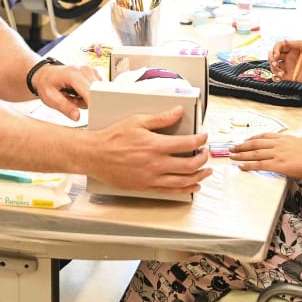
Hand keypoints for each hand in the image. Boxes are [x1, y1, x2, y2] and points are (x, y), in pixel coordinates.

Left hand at [33, 62, 99, 121]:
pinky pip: (97, 90)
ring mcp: (90, 70)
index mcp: (72, 74)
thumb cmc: (46, 84)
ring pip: (97, 93)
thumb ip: (64, 107)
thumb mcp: (49, 98)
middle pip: (95, 93)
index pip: (90, 92)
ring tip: (73, 95)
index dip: (91, 104)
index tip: (90, 114)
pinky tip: (78, 92)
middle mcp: (84, 70)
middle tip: (71, 100)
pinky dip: (88, 95)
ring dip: (86, 99)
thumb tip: (77, 116)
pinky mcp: (94, 74)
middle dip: (85, 102)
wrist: (45, 74)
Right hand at [87, 106, 210, 192]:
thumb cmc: (112, 138)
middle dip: (202, 159)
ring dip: (199, 176)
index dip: (200, 140)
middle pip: (190, 165)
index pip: (187, 144)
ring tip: (206, 171)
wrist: (95, 155)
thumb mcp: (137, 121)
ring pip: (183, 181)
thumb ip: (161, 118)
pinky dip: (185, 189)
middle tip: (205, 154)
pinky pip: (170, 191)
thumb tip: (178, 111)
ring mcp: (152, 178)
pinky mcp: (146, 187)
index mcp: (156, 145)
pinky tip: (192, 186)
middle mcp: (156, 164)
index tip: (204, 137)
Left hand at [229, 133, 301, 181]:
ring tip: (231, 156)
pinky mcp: (276, 165)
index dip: (253, 138)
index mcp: (284, 138)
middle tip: (232, 147)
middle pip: (256, 143)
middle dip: (242, 145)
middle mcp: (278, 144)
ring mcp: (276, 154)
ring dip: (241, 154)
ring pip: (254, 153)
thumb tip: (289, 150)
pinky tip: (241, 166)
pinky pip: (259, 165)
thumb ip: (292, 146)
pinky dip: (248, 165)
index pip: (265, 135)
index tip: (246, 139)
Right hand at [268, 39, 301, 86]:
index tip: (276, 55)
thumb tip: (285, 41)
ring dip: (273, 69)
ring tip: (280, 73)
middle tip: (276, 63)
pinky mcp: (291, 76)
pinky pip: (279, 76)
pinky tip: (278, 78)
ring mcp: (290, 67)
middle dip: (271, 58)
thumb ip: (297, 44)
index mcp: (294, 48)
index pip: (279, 46)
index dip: (275, 49)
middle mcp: (290, 56)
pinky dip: (275, 77)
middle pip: (274, 55)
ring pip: (275, 66)